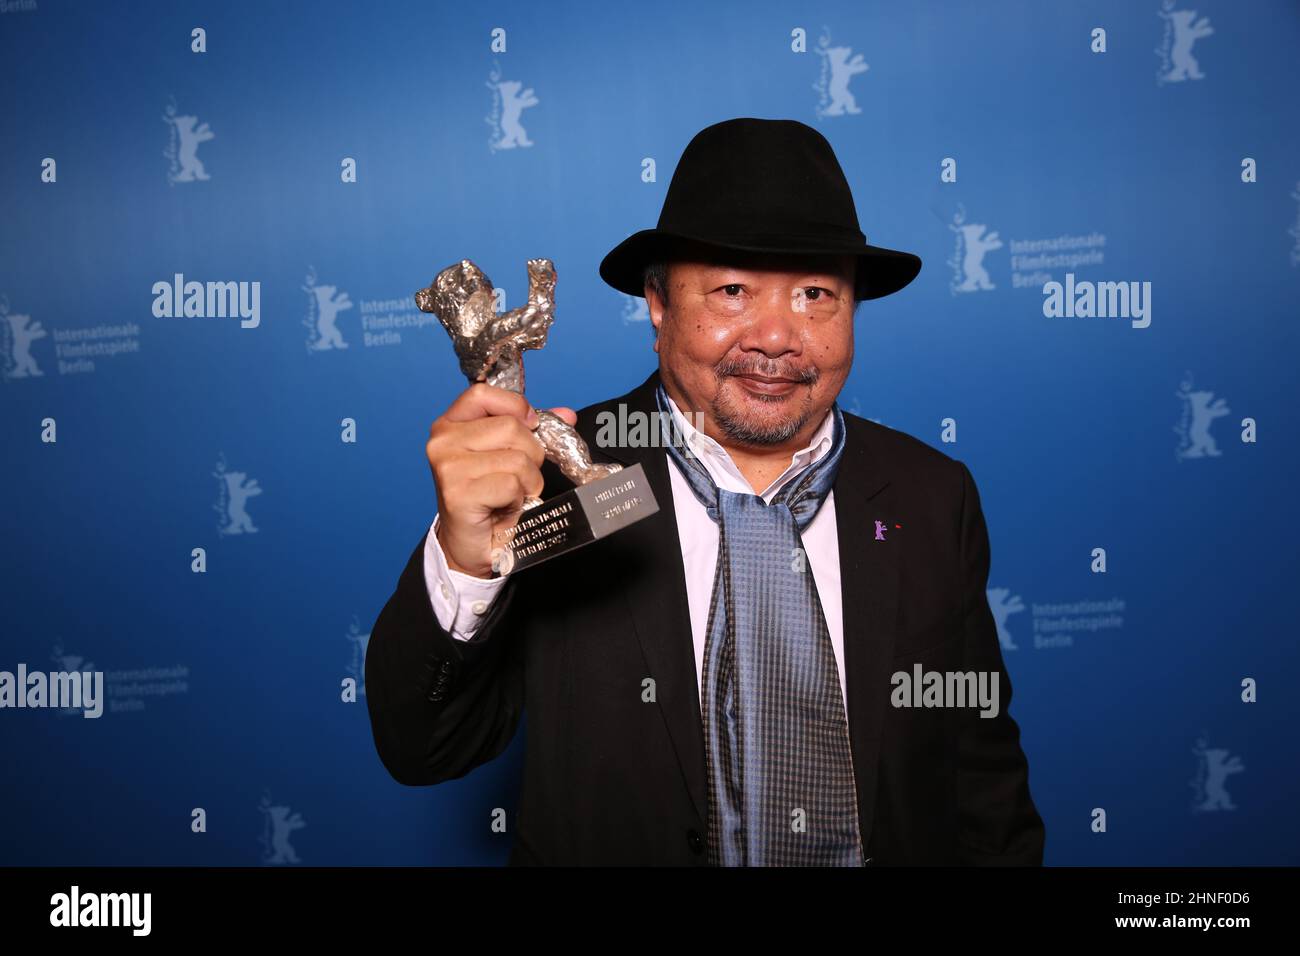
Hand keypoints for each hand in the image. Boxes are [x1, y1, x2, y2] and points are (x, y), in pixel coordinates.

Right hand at [427, 382, 576, 577]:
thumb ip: (533, 430)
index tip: (530, 427)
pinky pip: (511, 484)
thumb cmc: (488, 499)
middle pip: (511, 427)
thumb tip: (567, 414)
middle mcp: (443, 441)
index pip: (483, 394)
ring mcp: (448, 466)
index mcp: (450, 425)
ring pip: (517, 457)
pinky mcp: (458, 493)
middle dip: (531, 454)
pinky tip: (504, 507)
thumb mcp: (508, 456)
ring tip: (511, 494)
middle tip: (518, 477)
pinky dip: (518, 498)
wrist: (471, 545)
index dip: (516, 407)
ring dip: (527, 480)